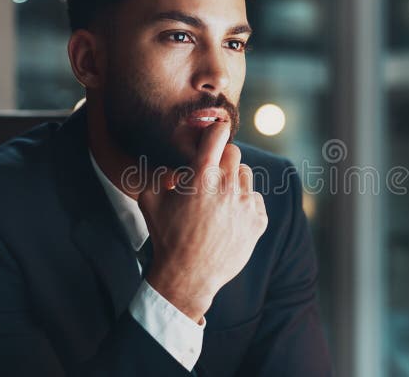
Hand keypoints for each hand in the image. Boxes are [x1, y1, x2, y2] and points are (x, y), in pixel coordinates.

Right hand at [137, 122, 268, 322]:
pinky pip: (255, 200)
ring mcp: (245, 205)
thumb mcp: (150, 200)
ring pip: (245, 175)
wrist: (187, 276)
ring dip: (233, 181)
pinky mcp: (258, 222)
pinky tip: (229, 218)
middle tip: (210, 174)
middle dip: (221, 159)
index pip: (218, 135)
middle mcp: (228, 187)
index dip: (215, 131)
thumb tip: (174, 166)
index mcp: (202, 177)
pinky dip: (244, 204)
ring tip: (218, 199)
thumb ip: (161, 174)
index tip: (215, 132)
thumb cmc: (166, 237)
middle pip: (234, 153)